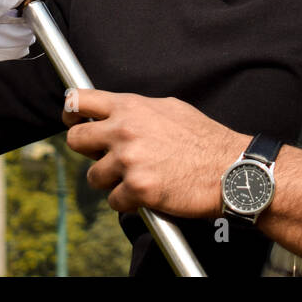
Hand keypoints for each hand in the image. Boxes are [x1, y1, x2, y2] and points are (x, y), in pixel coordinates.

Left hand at [61, 88, 248, 218]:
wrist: (230, 169)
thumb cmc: (204, 140)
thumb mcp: (170, 108)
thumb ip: (138, 110)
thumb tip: (118, 112)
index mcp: (130, 107)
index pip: (79, 100)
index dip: (71, 112)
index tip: (74, 121)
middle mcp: (124, 130)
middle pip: (75, 140)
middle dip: (87, 151)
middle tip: (105, 157)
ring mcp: (128, 160)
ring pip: (94, 175)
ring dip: (110, 181)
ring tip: (136, 178)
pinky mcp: (137, 188)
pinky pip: (114, 200)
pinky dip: (127, 202)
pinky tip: (148, 194)